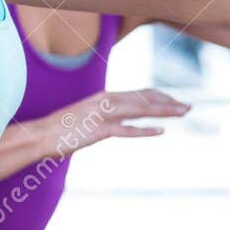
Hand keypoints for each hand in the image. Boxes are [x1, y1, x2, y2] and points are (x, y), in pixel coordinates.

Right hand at [41, 88, 189, 157]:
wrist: (40, 135)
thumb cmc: (62, 129)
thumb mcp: (87, 119)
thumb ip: (104, 117)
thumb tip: (117, 123)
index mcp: (105, 97)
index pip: (140, 93)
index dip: (161, 97)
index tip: (176, 102)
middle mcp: (106, 101)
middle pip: (145, 98)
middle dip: (169, 102)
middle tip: (189, 107)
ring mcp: (102, 114)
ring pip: (140, 110)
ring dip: (164, 111)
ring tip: (183, 113)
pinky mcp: (97, 129)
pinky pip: (126, 129)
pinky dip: (144, 130)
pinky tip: (160, 131)